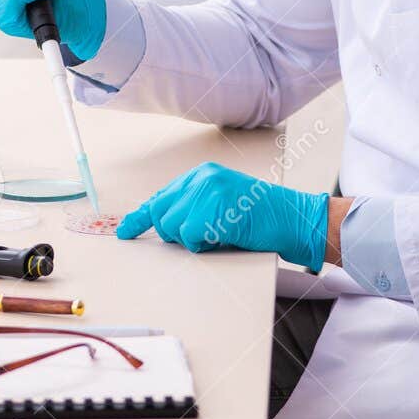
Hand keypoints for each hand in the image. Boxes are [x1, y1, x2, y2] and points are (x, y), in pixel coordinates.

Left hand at [116, 162, 328, 272]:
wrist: (293, 218)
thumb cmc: (262, 216)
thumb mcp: (224, 201)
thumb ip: (195, 205)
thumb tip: (163, 222)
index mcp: (203, 174)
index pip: (161, 196)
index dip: (141, 216)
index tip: (125, 230)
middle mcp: (202, 178)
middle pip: (161, 213)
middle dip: (174, 232)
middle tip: (205, 235)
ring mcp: (206, 191)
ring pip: (171, 227)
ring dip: (192, 239)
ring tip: (220, 232)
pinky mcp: (211, 209)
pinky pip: (189, 237)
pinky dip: (204, 244)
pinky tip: (226, 235)